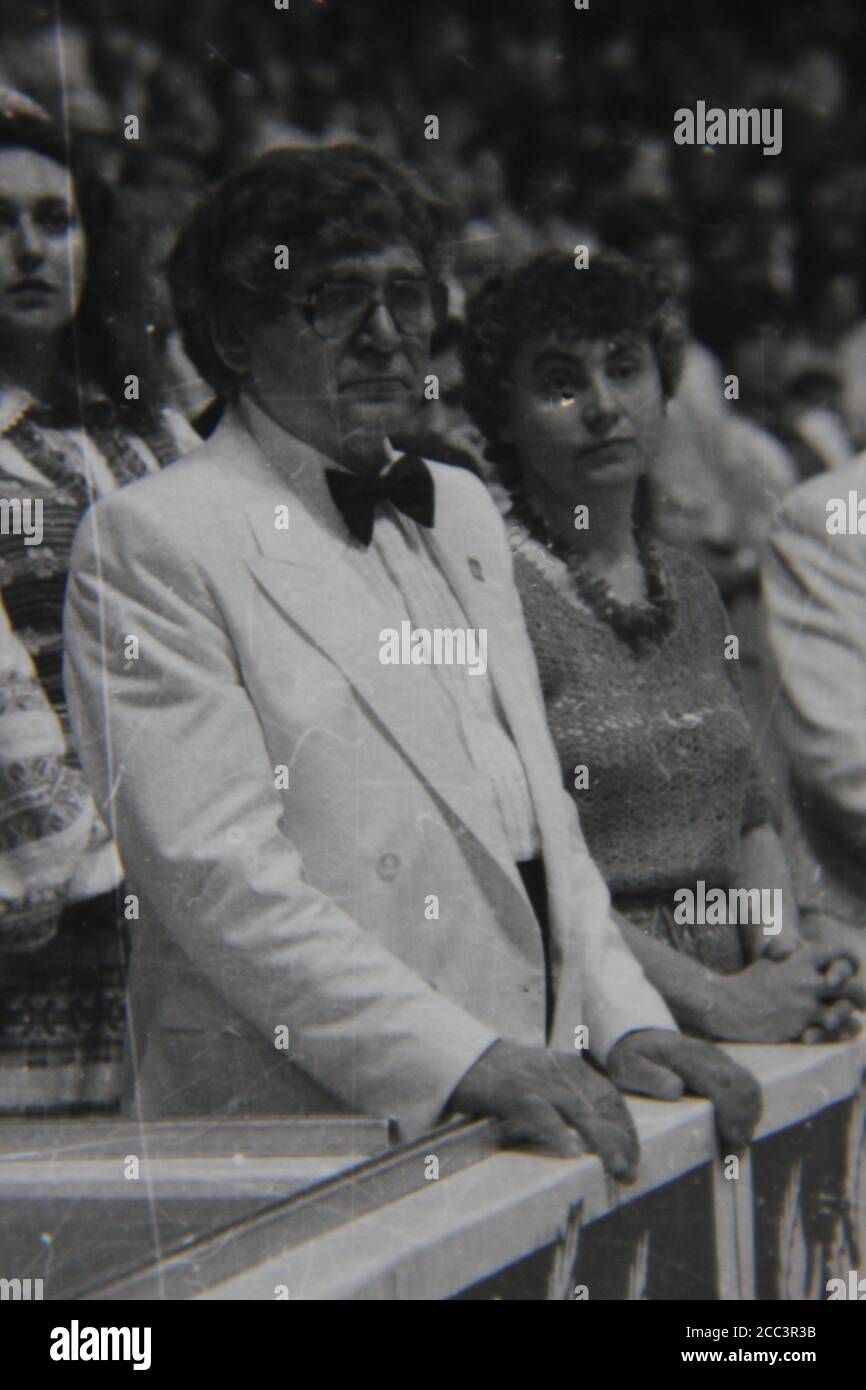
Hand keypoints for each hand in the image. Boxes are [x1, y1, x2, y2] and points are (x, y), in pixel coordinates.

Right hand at [448, 1039, 639, 1180]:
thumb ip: (567, 1099)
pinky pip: (542, 1114)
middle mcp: (561, 1073)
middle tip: (629, 1173)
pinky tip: (571, 1153)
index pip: (611, 1098)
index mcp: (571, 1069)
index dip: (627, 1128)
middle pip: (603, 1106)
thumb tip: (590, 1137)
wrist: (464, 1056)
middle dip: (622, 1140)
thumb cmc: (504, 1074)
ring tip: (616, 1167)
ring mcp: (539, 1082)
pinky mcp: (515, 1092)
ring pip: (581, 1112)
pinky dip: (559, 1133)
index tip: (633, 1157)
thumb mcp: (544, 1079)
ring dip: (602, 1141)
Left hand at [607, 1029, 761, 1149]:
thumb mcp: (628, 1068)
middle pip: (743, 1085)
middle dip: (744, 1122)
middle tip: (734, 1155)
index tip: (732, 1140)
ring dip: (749, 1118)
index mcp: (685, 1056)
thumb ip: (648, 1077)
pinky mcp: (725, 1066)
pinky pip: (747, 1087)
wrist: (639, 1038)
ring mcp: (719, 1059)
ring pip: (749, 1086)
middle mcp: (708, 1055)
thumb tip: (676, 1090)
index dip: (732, 1112)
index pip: (721, 1082)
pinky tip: (736, 1133)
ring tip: (735, 1149)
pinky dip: (749, 1112)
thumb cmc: (632, 1059)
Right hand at [709, 945, 865, 1044]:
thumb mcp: (768, 961)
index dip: (850, 958)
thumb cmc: (748, 983)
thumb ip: (786, 953)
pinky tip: (841, 1033)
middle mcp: (807, 982)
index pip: (837, 953)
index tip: (853, 966)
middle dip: (858, 993)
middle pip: (850, 986)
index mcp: (800, 961)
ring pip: (845, 1012)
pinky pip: (831, 1033)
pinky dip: (838, 1033)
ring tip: (853, 1019)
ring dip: (850, 1015)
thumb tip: (794, 947)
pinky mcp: (800, 1029)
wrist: (727, 1007)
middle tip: (861, 1000)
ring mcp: (805, 1007)